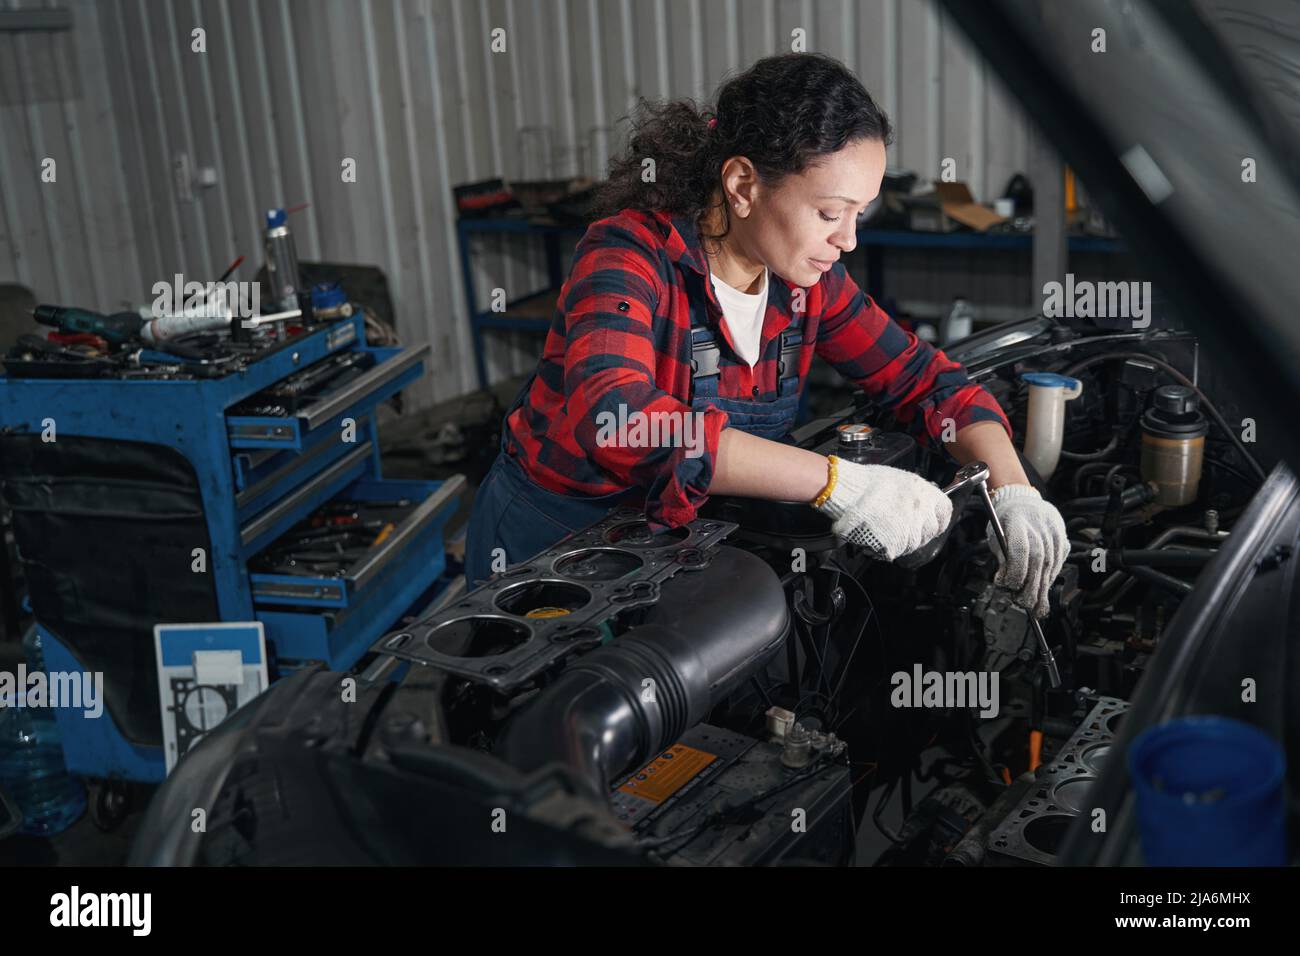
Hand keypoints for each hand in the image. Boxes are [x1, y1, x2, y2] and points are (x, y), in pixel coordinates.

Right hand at [813, 458, 952, 560]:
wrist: (848, 491)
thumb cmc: (868, 482)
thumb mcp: (900, 479)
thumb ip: (915, 494)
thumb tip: (920, 502)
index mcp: (926, 495)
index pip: (945, 512)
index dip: (938, 518)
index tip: (932, 522)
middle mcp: (922, 513)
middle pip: (929, 532)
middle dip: (918, 533)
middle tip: (901, 528)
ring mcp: (909, 530)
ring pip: (911, 544)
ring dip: (900, 541)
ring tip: (883, 531)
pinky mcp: (894, 544)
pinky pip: (894, 551)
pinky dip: (884, 548)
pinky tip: (874, 537)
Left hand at [986, 484, 1067, 617]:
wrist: (1024, 500)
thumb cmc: (1005, 521)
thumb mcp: (996, 535)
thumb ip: (1002, 557)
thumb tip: (1005, 583)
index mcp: (1017, 521)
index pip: (1020, 550)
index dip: (1016, 571)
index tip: (1008, 585)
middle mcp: (1038, 526)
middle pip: (1037, 560)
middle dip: (1031, 586)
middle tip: (1024, 604)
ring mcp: (1053, 531)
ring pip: (1050, 564)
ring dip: (1042, 587)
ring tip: (1036, 606)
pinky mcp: (1062, 538)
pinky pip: (1058, 562)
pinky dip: (1049, 578)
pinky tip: (1043, 589)